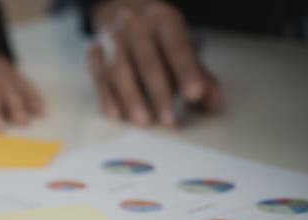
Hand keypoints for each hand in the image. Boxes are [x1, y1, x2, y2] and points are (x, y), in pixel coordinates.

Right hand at [87, 0, 221, 126]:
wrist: (119, 10)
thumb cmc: (155, 36)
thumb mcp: (181, 45)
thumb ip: (199, 74)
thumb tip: (214, 104)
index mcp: (162, 19)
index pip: (176, 45)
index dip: (186, 70)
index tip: (195, 94)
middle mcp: (135, 24)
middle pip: (147, 60)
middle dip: (159, 92)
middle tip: (169, 119)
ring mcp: (111, 38)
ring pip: (119, 69)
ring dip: (131, 97)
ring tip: (143, 120)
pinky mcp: (94, 53)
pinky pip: (99, 76)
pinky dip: (107, 96)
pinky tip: (116, 113)